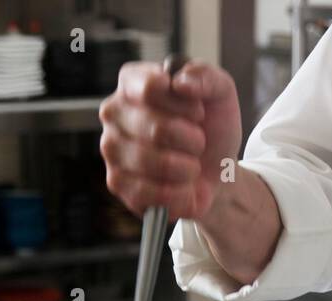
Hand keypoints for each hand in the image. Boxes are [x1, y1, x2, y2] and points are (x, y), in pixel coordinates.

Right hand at [100, 60, 242, 219]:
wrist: (215, 170)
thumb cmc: (211, 128)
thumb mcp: (220, 94)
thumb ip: (206, 77)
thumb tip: (180, 82)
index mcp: (133, 82)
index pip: (151, 88)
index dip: (185, 105)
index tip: (199, 112)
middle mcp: (114, 112)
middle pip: (155, 129)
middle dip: (191, 140)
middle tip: (198, 142)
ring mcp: (110, 148)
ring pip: (150, 161)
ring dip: (186, 167)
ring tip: (192, 164)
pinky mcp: (116, 182)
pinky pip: (148, 191)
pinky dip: (178, 192)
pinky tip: (184, 186)